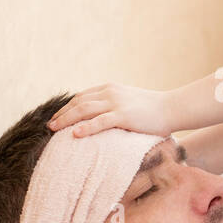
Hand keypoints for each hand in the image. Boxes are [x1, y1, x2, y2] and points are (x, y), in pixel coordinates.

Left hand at [47, 83, 172, 137]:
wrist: (172, 108)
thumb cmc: (153, 109)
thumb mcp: (129, 102)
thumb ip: (114, 105)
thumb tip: (103, 118)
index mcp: (110, 88)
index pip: (82, 96)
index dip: (67, 107)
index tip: (57, 117)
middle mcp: (110, 92)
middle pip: (78, 102)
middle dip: (62, 114)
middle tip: (50, 126)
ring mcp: (116, 103)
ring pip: (84, 110)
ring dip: (66, 119)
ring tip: (54, 129)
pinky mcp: (124, 116)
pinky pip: (100, 122)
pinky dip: (86, 127)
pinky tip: (75, 134)